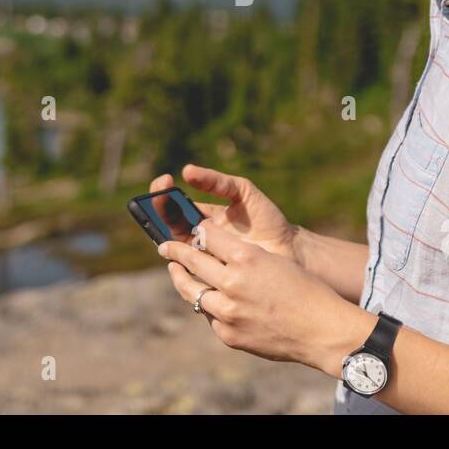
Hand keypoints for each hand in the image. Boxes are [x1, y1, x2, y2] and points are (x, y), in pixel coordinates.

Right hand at [150, 165, 299, 263]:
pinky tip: (181, 247)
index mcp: (203, 216)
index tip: (164, 182)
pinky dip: (181, 261)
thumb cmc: (266, 219)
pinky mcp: (211, 277)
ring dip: (166, 233)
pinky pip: (188, 272)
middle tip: (160, 196)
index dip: (164, 193)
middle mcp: (198, 238)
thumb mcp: (242, 191)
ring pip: (174, 248)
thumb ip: (217, 182)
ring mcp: (203, 258)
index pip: (173, 204)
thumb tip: (187, 171)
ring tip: (169, 217)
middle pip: (168, 224)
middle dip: (159, 208)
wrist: (288, 248)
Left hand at [158, 220, 363, 373]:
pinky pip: (208, 315)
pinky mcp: (228, 334)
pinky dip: (207, 305)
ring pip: (191, 291)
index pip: (207, 236)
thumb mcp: (273, 262)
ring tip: (175, 271)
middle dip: (176, 252)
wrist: (321, 331)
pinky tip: (205, 300)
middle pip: (192, 261)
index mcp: (246, 257)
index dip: (196, 231)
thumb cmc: (305, 290)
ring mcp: (227, 312)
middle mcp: (232, 283)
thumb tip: (214, 255)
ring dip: (181, 279)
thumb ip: (241, 258)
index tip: (188, 229)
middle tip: (165, 247)